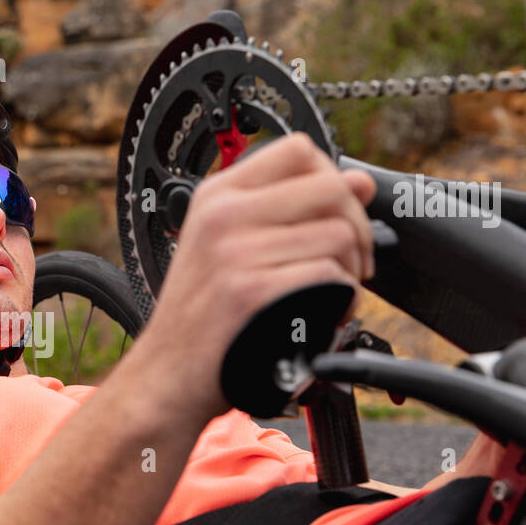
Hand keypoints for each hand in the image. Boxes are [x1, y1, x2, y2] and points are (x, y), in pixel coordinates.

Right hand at [139, 132, 376, 419]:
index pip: (299, 150)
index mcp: (217, 196)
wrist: (167, 374)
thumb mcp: (226, 246)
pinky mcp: (251, 290)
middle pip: (331, 188)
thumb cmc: (200, 317)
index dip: (334, 178)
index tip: (336, 213)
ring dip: (353, 272)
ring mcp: (235, 251)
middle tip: (350, 261)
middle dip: (358, 227)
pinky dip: (343, 300)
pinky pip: (330, 276)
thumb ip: (286, 210)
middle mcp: (223, 215)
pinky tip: (326, 315)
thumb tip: (358, 182)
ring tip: (333, 294)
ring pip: (339, 235)